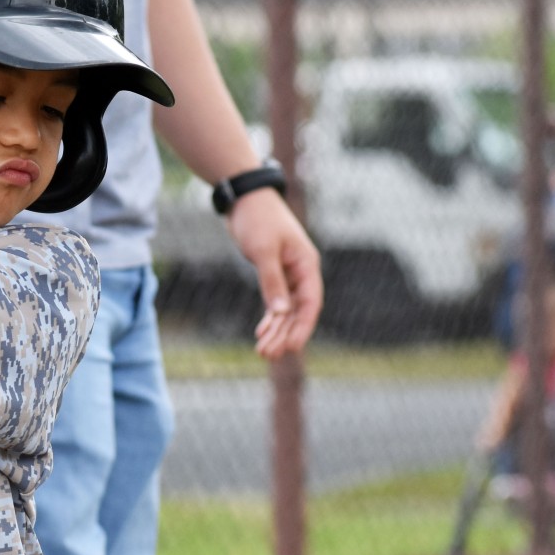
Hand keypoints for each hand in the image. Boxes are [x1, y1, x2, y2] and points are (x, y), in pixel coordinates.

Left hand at [226, 188, 322, 359]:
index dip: (302, 327)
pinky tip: (262, 332)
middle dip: (284, 334)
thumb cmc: (257, 219)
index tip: (292, 347)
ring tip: (263, 352)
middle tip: (269, 355)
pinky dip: (269, 318)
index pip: (310, 303)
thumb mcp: (263, 250)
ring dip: (275, 330)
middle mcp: (301, 272)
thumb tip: (280, 312)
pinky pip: (275, 301)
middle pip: (297, 311)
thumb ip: (272, 281)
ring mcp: (288, 274)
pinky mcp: (273, 274)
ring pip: (285, 310)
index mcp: (306, 264)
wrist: (244, 199)